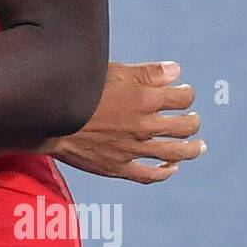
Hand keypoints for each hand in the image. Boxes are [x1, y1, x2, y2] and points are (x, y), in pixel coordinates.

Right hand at [48, 60, 204, 183]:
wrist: (48, 117)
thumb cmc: (78, 89)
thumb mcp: (112, 71)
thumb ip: (147, 73)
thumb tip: (176, 72)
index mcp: (144, 99)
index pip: (183, 98)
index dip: (186, 94)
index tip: (182, 93)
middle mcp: (144, 126)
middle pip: (185, 126)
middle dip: (193, 121)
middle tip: (192, 120)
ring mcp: (133, 149)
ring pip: (175, 153)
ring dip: (191, 149)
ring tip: (198, 146)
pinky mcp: (119, 167)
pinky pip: (150, 175)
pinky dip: (165, 173)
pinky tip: (171, 168)